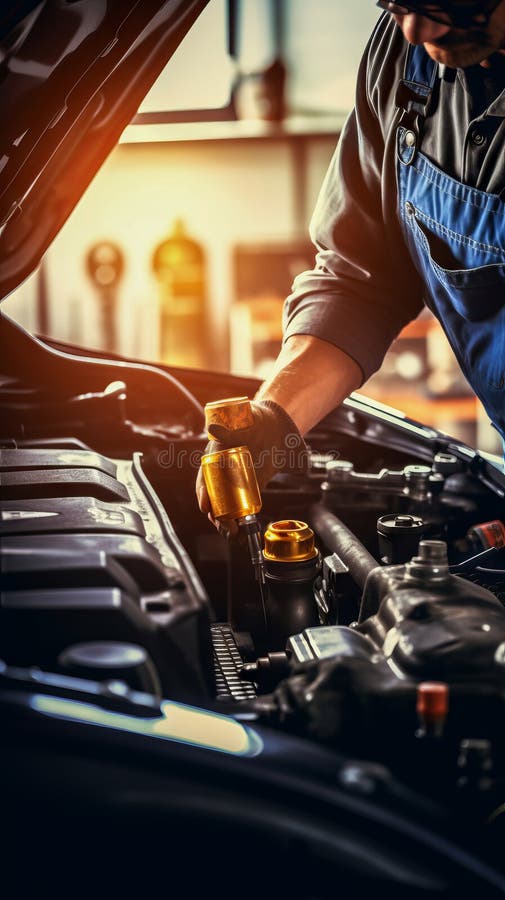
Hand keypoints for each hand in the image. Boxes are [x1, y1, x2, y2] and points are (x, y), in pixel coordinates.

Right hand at [196, 399, 307, 531]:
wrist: (275, 426)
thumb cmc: (254, 422)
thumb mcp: (240, 426)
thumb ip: (227, 430)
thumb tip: (212, 428)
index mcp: (214, 459)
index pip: (203, 479)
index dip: (203, 493)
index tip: (205, 506)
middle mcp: (222, 473)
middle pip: (213, 498)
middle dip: (215, 514)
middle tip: (222, 524)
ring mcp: (234, 482)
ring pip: (224, 506)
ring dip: (225, 522)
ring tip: (232, 534)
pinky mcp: (248, 489)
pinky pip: (239, 508)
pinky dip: (239, 522)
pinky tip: (241, 533)